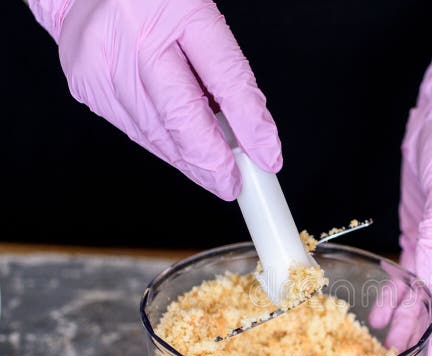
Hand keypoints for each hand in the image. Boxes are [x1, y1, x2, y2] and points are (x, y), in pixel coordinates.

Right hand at [28, 0, 280, 199]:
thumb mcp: (200, 17)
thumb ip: (225, 69)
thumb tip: (250, 129)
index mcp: (175, 6)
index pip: (223, 75)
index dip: (249, 123)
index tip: (266, 156)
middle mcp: (133, 34)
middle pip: (182, 115)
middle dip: (213, 161)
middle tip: (234, 184)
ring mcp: (103, 61)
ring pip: (156, 132)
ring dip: (190, 162)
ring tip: (214, 177)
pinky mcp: (86, 83)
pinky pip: (134, 130)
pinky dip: (163, 148)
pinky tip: (181, 157)